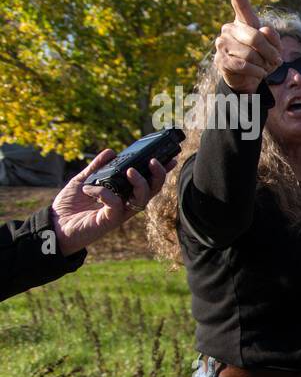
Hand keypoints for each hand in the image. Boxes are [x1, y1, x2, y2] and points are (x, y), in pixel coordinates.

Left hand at [50, 149, 174, 254]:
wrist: (55, 225)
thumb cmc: (69, 207)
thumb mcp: (82, 181)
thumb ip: (96, 167)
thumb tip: (110, 151)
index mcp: (123, 194)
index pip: (147, 183)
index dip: (159, 172)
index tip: (168, 159)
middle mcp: (125, 204)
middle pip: (152, 191)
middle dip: (158, 176)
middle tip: (153, 161)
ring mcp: (119, 213)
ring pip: (142, 199)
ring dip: (141, 183)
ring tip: (130, 171)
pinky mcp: (110, 221)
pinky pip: (116, 204)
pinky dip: (104, 192)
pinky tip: (89, 188)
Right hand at [214, 0, 282, 92]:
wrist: (248, 78)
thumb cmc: (262, 58)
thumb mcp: (274, 48)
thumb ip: (273, 38)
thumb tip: (265, 30)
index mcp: (244, 22)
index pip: (242, 7)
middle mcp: (230, 29)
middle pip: (256, 38)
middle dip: (271, 52)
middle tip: (277, 60)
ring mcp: (222, 43)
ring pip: (250, 54)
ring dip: (264, 65)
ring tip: (264, 67)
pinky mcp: (220, 60)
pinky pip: (243, 66)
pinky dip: (256, 72)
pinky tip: (258, 73)